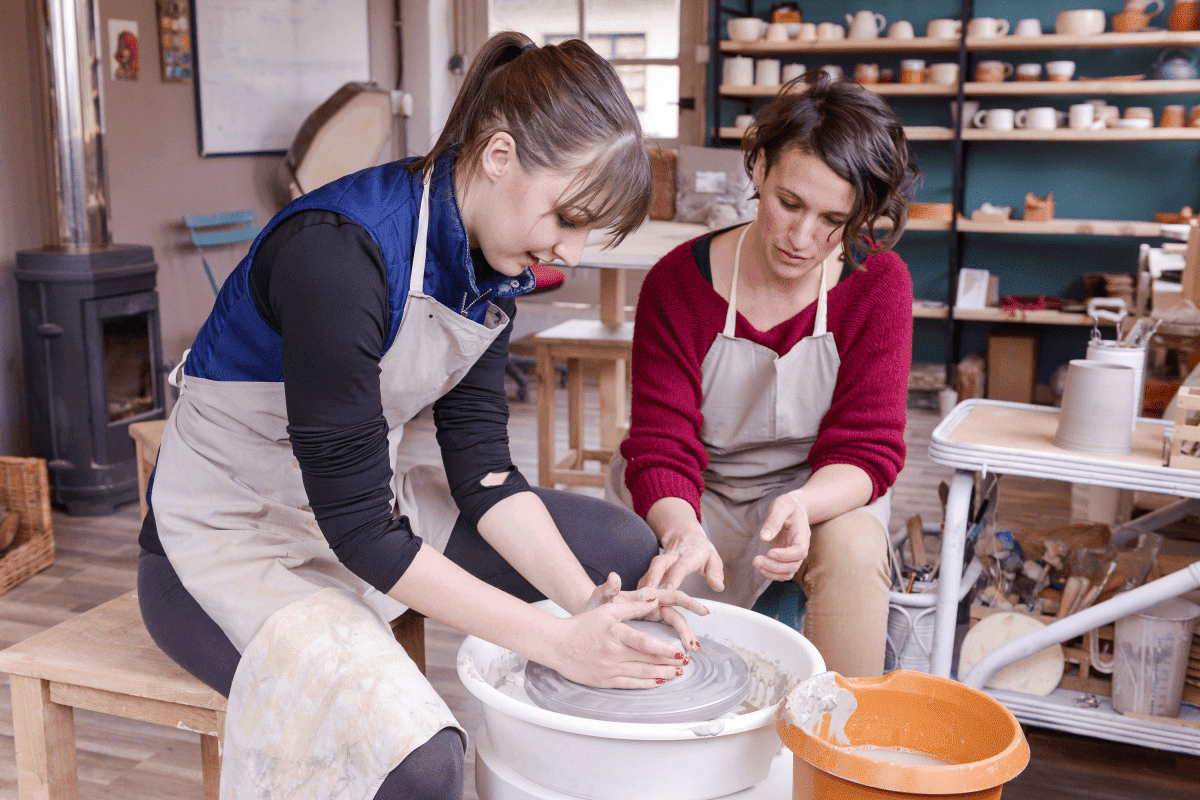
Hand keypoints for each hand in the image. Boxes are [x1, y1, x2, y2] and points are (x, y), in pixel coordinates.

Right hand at [544, 597, 689, 688]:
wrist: (557, 644)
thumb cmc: (581, 625)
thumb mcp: (607, 610)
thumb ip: (632, 606)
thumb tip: (653, 600)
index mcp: (615, 633)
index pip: (645, 643)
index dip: (663, 649)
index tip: (678, 652)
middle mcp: (613, 652)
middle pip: (647, 660)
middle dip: (668, 663)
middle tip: (685, 663)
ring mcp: (609, 668)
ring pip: (641, 674)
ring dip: (661, 674)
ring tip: (677, 673)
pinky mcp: (604, 680)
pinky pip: (629, 684)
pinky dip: (645, 684)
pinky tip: (658, 682)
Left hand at [586, 573, 710, 651]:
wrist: (590, 613)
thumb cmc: (597, 603)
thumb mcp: (601, 596)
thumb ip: (608, 588)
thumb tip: (613, 577)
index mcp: (646, 595)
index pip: (672, 595)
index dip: (689, 602)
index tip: (703, 611)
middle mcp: (652, 605)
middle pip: (676, 615)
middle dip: (687, 629)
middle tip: (694, 645)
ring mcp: (652, 618)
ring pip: (674, 626)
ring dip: (684, 638)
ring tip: (692, 651)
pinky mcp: (649, 629)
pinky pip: (666, 635)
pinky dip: (675, 644)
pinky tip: (680, 656)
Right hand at [638, 523, 724, 594]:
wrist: (685, 535)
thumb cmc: (701, 551)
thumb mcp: (713, 559)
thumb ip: (715, 573)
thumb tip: (718, 587)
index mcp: (688, 556)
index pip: (681, 566)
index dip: (674, 577)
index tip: (669, 590)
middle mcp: (672, 557)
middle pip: (659, 564)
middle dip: (652, 578)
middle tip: (648, 594)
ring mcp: (662, 561)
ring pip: (650, 569)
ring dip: (644, 584)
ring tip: (639, 599)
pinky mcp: (654, 567)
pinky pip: (645, 575)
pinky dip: (640, 586)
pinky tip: (636, 599)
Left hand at [753, 492, 811, 581]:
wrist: (793, 508)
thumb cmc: (788, 506)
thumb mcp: (781, 506)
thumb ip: (773, 521)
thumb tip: (763, 538)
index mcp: (802, 535)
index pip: (799, 552)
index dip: (785, 555)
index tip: (769, 552)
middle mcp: (800, 548)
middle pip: (793, 565)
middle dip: (774, 566)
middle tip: (755, 560)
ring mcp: (793, 555)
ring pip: (788, 572)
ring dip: (772, 572)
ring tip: (756, 563)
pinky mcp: (785, 558)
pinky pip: (782, 572)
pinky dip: (772, 573)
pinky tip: (760, 566)